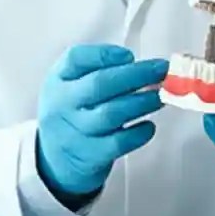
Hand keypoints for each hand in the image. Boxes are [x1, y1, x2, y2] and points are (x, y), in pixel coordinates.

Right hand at [36, 44, 168, 202]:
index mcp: (59, 80)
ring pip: (111, 113)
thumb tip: (144, 68)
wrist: (54, 161)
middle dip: (135, 75)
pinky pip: (119, 143)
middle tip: (160, 70)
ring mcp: (75, 131)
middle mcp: (62, 104)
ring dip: (142, 102)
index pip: (75, 59)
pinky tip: (149, 126)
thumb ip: (101, 71)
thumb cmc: (74, 113)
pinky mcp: (90, 156)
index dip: (104, 54)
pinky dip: (139, 133)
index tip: (129, 55)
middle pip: (99, 84)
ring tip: (159, 97)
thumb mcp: (73, 86)